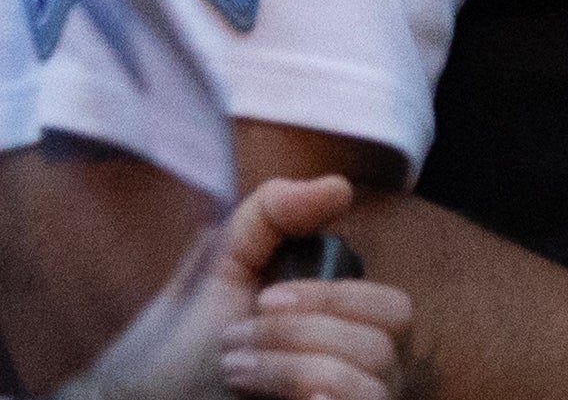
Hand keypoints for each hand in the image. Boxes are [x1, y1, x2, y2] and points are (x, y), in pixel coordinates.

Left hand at [76, 176, 413, 399]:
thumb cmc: (175, 353)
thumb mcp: (220, 268)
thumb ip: (272, 215)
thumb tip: (340, 187)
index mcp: (345, 330)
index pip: (392, 305)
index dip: (332, 294)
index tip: (264, 298)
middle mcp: (361, 375)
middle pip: (392, 333)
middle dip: (312, 327)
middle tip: (243, 337)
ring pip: (372, 374)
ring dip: (291, 366)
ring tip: (233, 371)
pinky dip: (308, 390)